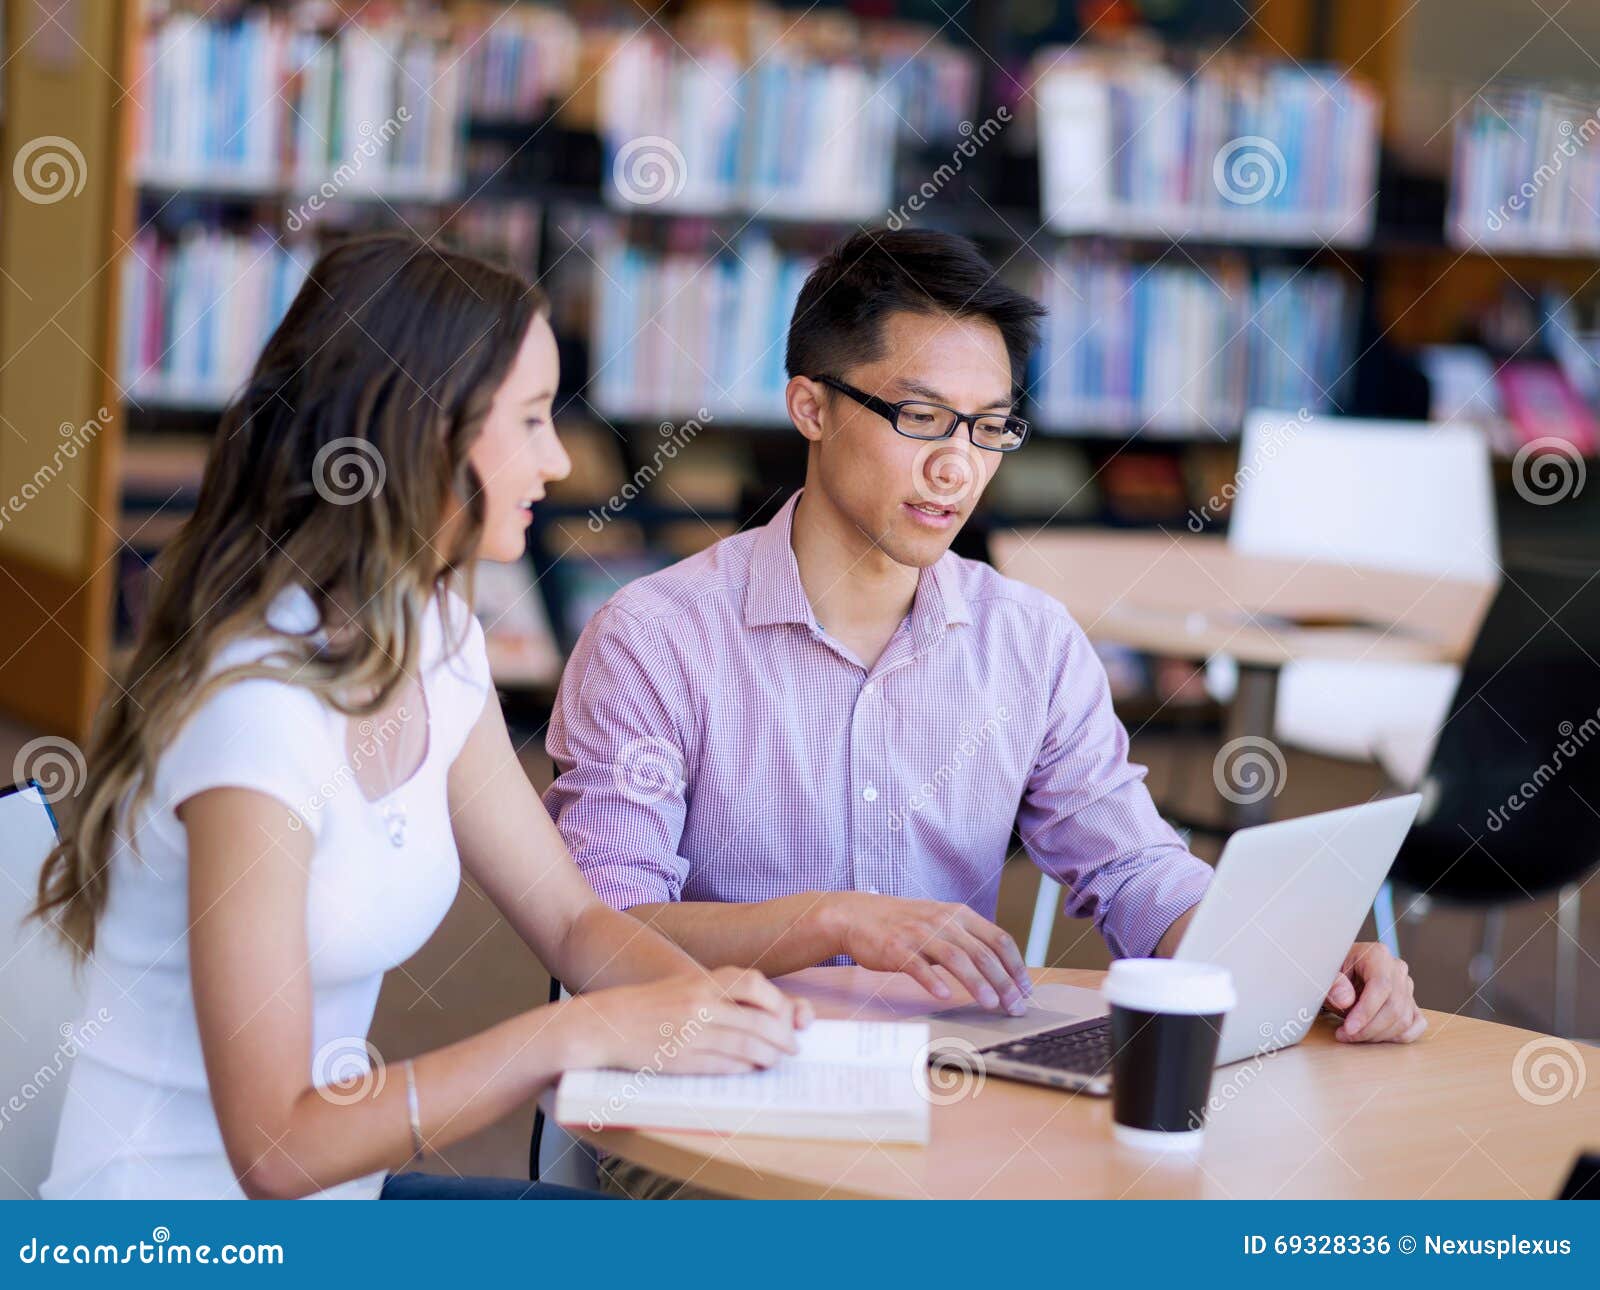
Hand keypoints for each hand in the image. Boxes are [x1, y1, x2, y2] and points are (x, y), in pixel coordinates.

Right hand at [562, 966, 814, 1074]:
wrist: (605, 1024)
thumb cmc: (648, 1005)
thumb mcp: (683, 986)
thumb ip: (717, 993)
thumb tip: (759, 1009)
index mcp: (700, 981)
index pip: (754, 984)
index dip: (777, 1002)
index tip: (786, 1017)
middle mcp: (699, 1004)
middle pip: (756, 1020)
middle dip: (781, 1037)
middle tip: (792, 1047)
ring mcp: (690, 1033)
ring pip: (744, 1045)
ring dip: (767, 1056)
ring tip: (775, 1061)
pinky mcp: (681, 1059)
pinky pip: (722, 1065)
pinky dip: (742, 1068)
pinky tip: (750, 1069)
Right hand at [820, 892, 1031, 1014]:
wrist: (858, 915)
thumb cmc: (904, 923)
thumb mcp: (941, 921)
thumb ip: (967, 939)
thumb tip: (1001, 969)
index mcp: (959, 914)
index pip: (998, 938)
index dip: (1016, 965)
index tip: (1026, 989)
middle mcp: (943, 921)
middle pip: (982, 952)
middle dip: (1004, 981)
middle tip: (1015, 1007)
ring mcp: (919, 934)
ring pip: (956, 959)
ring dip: (977, 984)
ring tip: (991, 1004)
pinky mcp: (896, 948)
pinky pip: (918, 966)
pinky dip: (933, 981)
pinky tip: (944, 996)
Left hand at [1323, 942, 1426, 1043]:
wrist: (1341, 974)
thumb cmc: (1334, 973)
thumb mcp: (1325, 974)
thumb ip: (1333, 984)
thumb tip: (1346, 1000)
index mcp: (1377, 955)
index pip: (1381, 986)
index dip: (1366, 1011)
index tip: (1349, 1028)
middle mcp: (1397, 969)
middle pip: (1394, 1006)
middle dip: (1369, 1028)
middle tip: (1346, 1035)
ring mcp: (1407, 986)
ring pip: (1404, 1019)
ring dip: (1378, 1035)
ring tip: (1353, 1035)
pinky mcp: (1412, 1003)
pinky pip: (1416, 1024)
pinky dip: (1398, 1036)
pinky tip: (1376, 1037)